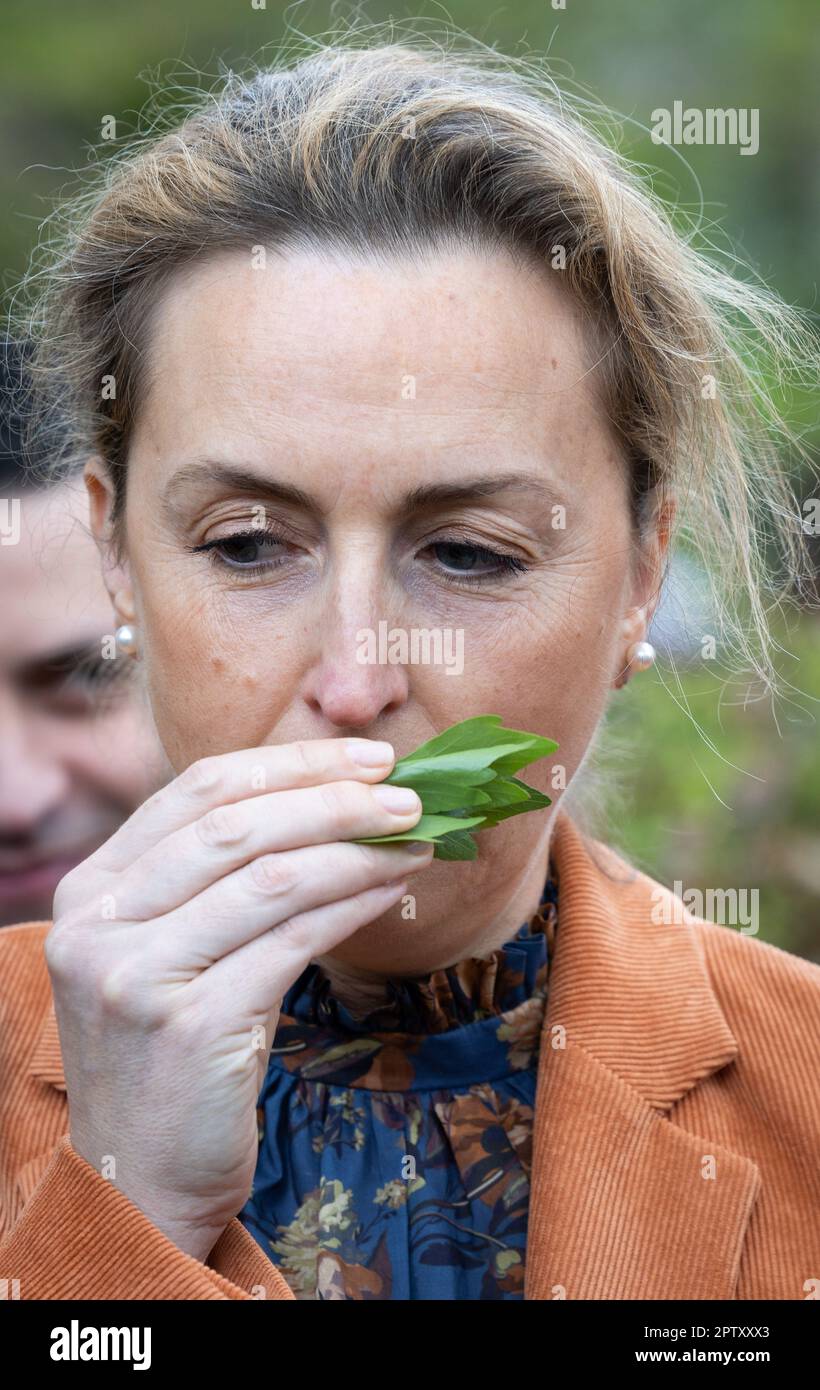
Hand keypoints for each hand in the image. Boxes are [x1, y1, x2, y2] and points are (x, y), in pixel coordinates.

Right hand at [46, 737, 431, 1262]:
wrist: (140, 1179)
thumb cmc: (172, 1053)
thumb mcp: (166, 952)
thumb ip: (213, 878)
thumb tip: (331, 800)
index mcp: (90, 889)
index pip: (196, 790)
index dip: (290, 763)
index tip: (367, 757)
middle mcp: (99, 924)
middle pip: (236, 824)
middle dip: (335, 797)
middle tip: (409, 793)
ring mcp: (139, 975)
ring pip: (272, 876)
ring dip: (358, 849)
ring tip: (416, 840)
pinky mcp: (193, 1024)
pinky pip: (295, 939)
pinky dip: (353, 902)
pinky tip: (391, 889)